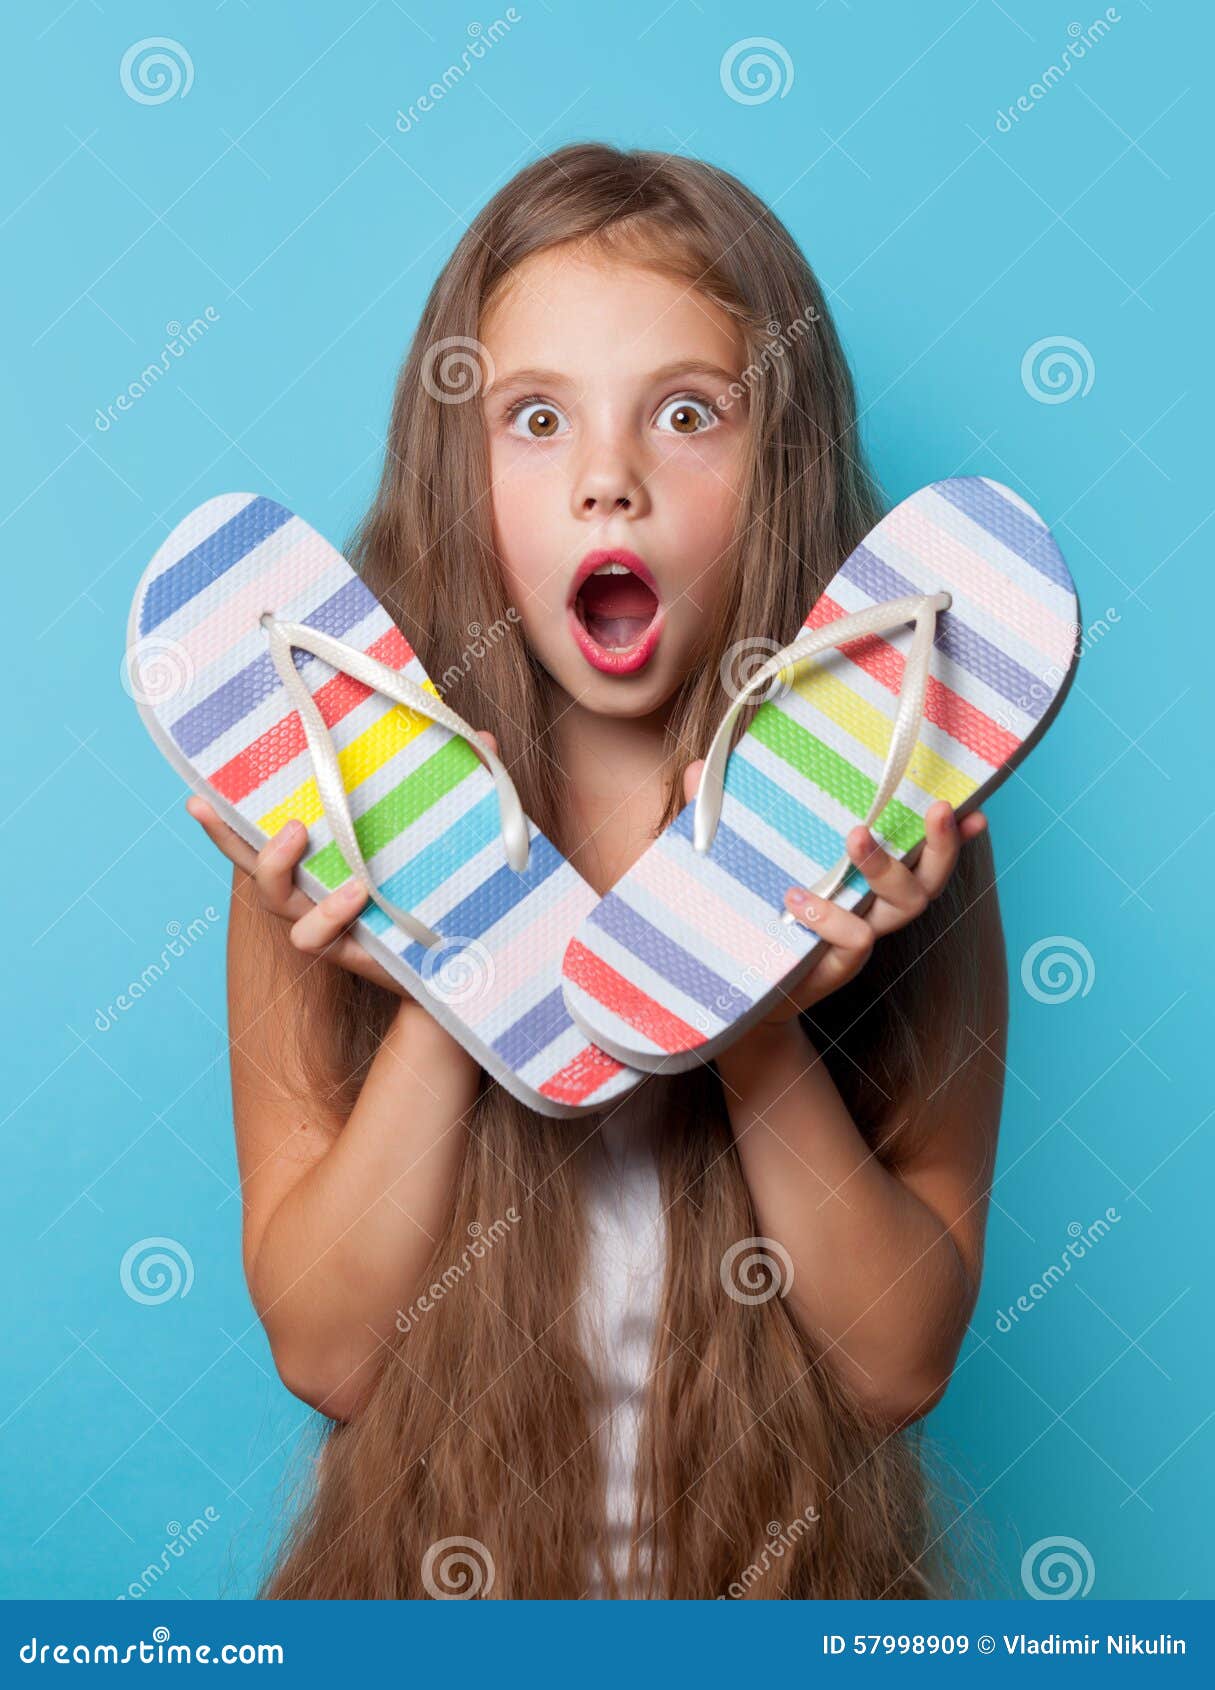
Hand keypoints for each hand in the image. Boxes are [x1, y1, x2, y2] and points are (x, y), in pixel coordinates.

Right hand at [189, 730, 500, 997]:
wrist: (469, 963)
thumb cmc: (446, 891)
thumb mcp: (447, 831)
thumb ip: (458, 787)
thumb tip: (486, 735)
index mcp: (324, 863)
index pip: (266, 837)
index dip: (228, 821)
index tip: (197, 793)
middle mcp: (315, 896)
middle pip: (257, 873)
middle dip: (237, 842)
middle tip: (243, 813)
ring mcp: (330, 928)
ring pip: (283, 911)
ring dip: (284, 872)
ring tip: (308, 841)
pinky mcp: (352, 955)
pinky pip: (321, 939)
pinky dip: (333, 914)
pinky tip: (358, 892)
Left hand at [682, 761, 986, 1022]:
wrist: (728, 985)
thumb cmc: (740, 912)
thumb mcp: (727, 856)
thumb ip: (713, 813)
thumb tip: (691, 767)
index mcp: (862, 876)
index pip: (919, 850)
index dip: (953, 832)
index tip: (974, 803)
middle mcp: (871, 907)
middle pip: (930, 878)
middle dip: (941, 843)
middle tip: (938, 807)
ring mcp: (855, 936)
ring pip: (902, 908)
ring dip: (885, 867)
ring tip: (855, 836)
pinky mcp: (833, 967)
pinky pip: (855, 941)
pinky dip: (832, 918)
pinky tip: (795, 900)